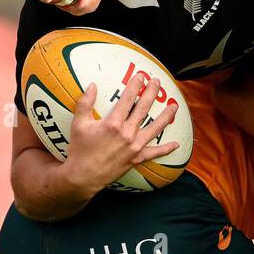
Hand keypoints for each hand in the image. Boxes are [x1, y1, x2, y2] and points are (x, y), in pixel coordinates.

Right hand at [64, 73, 179, 194]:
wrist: (83, 176)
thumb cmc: (79, 150)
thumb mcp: (78, 124)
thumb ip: (85, 103)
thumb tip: (92, 85)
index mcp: (113, 123)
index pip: (128, 99)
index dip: (135, 86)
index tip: (141, 76)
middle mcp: (127, 133)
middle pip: (144, 109)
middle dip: (152, 93)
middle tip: (158, 82)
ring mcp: (134, 147)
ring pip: (155, 128)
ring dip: (166, 116)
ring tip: (174, 106)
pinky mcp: (137, 159)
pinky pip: (154, 153)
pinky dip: (165, 149)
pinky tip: (175, 144)